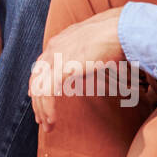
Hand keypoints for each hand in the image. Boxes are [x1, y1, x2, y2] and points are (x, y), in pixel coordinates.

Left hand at [30, 6, 124, 131]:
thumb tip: (89, 68)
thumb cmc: (115, 36)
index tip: (38, 99)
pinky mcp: (63, 68)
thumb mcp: (95, 47)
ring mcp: (56, 58)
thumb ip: (86, 57)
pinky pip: (48, 93)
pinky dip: (48, 109)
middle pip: (36, 79)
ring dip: (42, 110)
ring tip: (47, 126)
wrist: (121, 29)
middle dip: (37, 101)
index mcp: (59, 42)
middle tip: (41, 119)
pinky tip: (52, 121)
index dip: (38, 84)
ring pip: (39, 89)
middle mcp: (53, 49)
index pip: (40, 66)